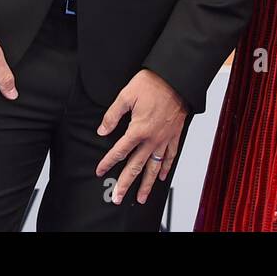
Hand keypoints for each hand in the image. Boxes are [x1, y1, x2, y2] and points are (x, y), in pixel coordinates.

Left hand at [95, 70, 187, 204]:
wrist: (176, 78)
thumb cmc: (153, 84)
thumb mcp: (126, 95)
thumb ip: (112, 115)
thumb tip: (102, 130)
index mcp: (138, 129)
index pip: (119, 151)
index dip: (108, 162)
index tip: (100, 171)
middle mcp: (152, 138)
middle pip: (136, 166)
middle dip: (125, 183)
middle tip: (117, 197)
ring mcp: (165, 139)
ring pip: (154, 167)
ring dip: (146, 184)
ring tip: (140, 197)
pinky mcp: (175, 135)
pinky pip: (170, 156)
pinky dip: (166, 168)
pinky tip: (161, 177)